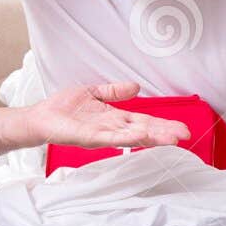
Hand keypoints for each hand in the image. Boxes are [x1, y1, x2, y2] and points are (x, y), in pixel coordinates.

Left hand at [27, 83, 186, 148]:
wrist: (40, 117)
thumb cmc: (63, 108)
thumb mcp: (94, 93)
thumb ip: (114, 91)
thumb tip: (136, 87)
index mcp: (114, 118)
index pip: (144, 121)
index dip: (163, 125)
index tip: (182, 128)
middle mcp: (111, 129)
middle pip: (143, 131)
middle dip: (164, 133)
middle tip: (185, 136)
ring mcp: (100, 134)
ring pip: (130, 136)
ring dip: (151, 138)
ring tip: (170, 139)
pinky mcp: (87, 138)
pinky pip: (109, 138)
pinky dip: (125, 137)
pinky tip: (140, 136)